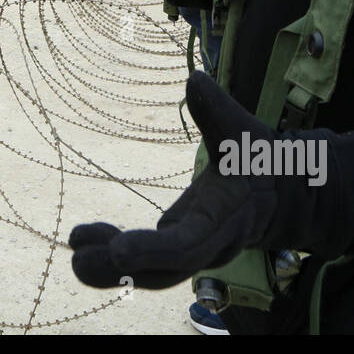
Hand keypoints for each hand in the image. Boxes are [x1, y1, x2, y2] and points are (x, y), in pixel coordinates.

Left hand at [69, 72, 288, 289]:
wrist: (279, 195)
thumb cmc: (257, 158)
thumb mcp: (242, 132)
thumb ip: (218, 110)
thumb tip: (195, 79)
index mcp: (223, 219)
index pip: (187, 244)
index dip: (154, 250)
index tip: (117, 250)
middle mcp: (208, 246)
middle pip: (165, 272)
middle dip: (123, 269)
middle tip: (78, 260)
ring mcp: (193, 255)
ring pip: (152, 275)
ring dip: (110, 268)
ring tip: (75, 250)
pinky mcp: (178, 252)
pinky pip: (147, 263)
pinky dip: (115, 255)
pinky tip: (85, 238)